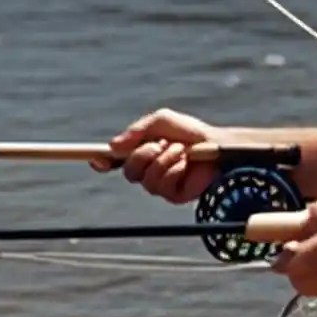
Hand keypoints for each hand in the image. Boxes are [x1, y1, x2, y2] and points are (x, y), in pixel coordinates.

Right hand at [94, 108, 242, 203]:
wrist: (217, 144)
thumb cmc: (191, 132)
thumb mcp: (162, 121)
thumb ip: (138, 130)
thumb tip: (113, 145)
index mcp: (142, 152)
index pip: (116, 161)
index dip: (104, 161)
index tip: (98, 159)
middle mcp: (149, 170)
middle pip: (129, 172)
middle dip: (143, 156)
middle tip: (160, 144)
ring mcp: (161, 184)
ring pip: (146, 180)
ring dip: (164, 161)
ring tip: (181, 150)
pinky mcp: (175, 195)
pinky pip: (163, 187)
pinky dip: (174, 171)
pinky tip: (186, 163)